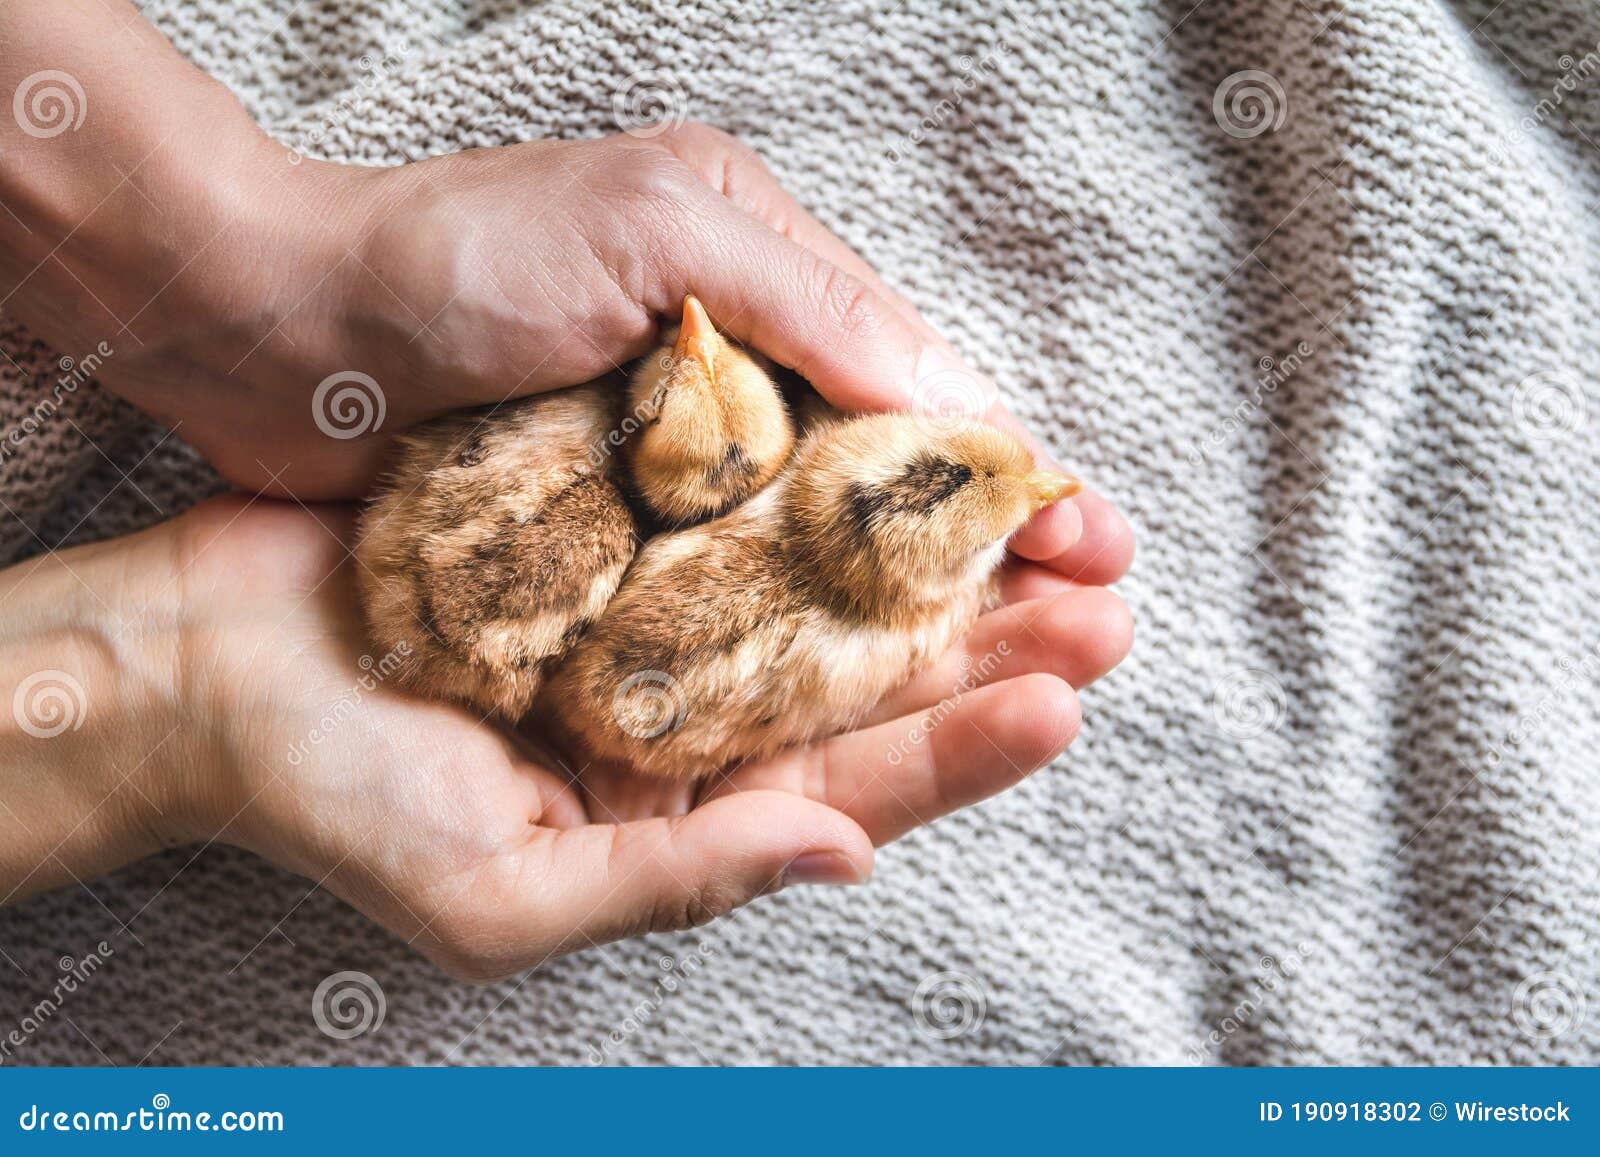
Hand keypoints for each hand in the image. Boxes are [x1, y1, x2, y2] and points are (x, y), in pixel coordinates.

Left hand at [0, 2, 1132, 584]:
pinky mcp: (612, 554)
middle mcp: (736, 399)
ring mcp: (674, 485)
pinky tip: (861, 705)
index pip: (924, 404)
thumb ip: (815, 305)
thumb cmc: (456, 260)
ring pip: (822, 568)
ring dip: (919, 625)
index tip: (1095, 548)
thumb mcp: (659, 226)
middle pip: (893, 500)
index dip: (1011, 479)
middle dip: (997, 565)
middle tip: (1096, 633)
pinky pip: (725, 614)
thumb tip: (959, 399)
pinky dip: (793, 653)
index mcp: (770, 304)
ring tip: (1020, 685)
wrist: (276, 332)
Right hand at [0, 496, 1130, 979]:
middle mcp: (680, 719)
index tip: (1061, 700)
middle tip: (1100, 605)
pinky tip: (888, 461)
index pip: (848, 790)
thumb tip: (841, 860)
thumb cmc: (329, 802)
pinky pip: (731, 514)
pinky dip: (811, 491)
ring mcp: (648, 620)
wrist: (198, 664)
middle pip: (861, 687)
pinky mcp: (606, 533)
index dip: (958, 750)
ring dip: (927, 563)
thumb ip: (680, 878)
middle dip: (984, 648)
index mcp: (671, 813)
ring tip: (1037, 531)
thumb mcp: (504, 893)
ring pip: (821, 595)